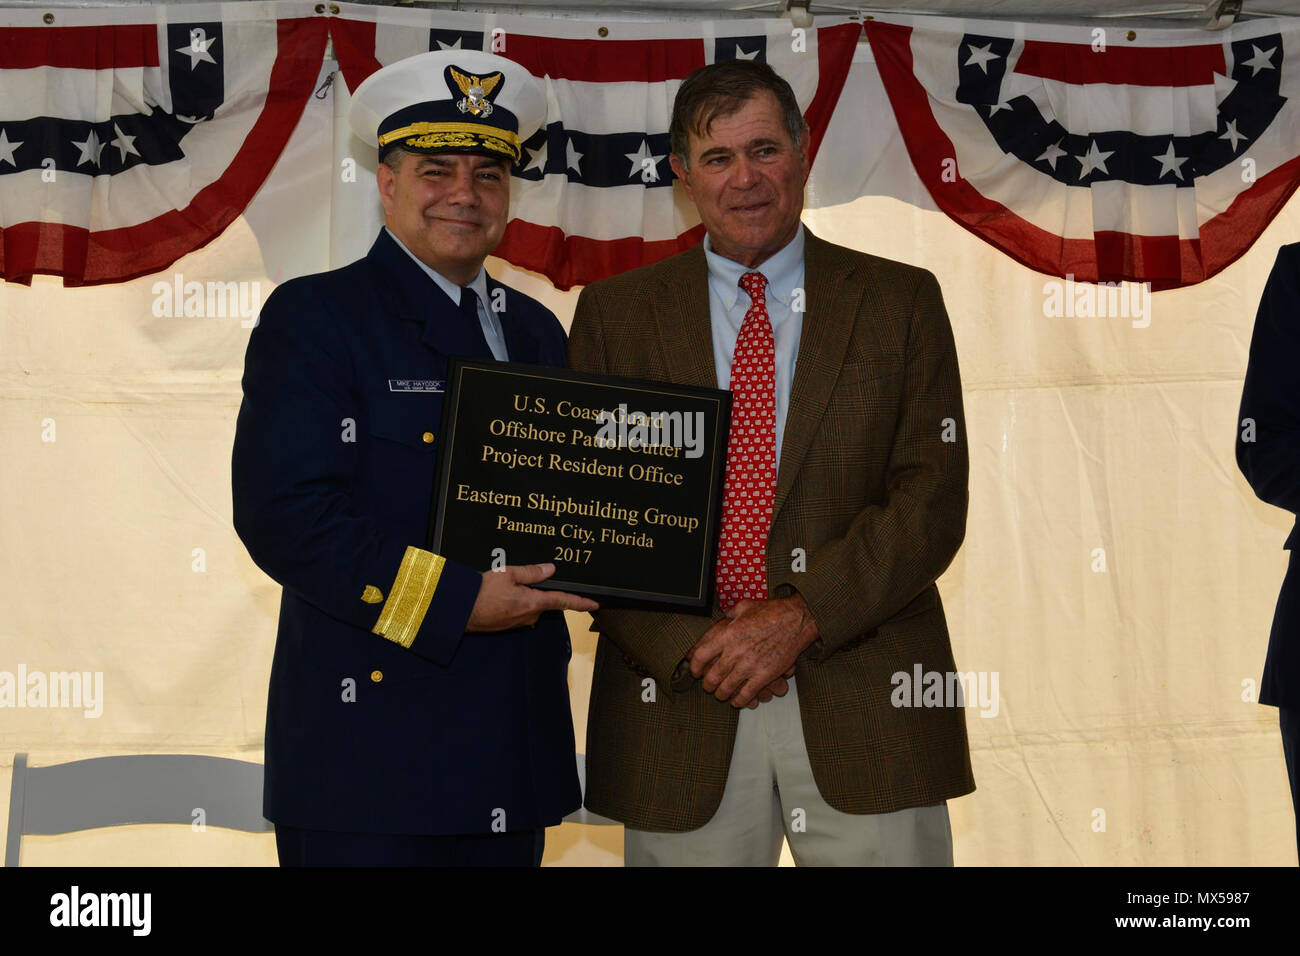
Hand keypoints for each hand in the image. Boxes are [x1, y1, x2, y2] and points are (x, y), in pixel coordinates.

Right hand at [466, 563, 597, 631]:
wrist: (460, 611)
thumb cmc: (482, 591)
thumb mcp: (508, 573)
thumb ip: (532, 572)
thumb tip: (551, 569)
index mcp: (533, 603)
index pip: (563, 601)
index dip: (581, 602)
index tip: (595, 604)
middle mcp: (529, 616)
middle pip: (545, 602)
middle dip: (538, 591)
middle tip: (522, 579)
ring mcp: (518, 623)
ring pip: (531, 606)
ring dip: (524, 596)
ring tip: (506, 584)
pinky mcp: (508, 625)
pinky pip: (519, 611)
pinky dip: (514, 602)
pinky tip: (501, 594)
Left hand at [689, 595, 817, 707]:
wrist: (796, 620)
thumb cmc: (771, 612)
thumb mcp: (744, 607)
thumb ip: (728, 616)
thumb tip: (718, 622)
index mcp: (728, 634)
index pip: (700, 656)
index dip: (694, 667)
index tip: (695, 671)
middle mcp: (736, 651)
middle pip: (712, 676)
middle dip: (707, 685)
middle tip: (708, 687)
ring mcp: (750, 665)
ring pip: (727, 688)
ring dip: (721, 694)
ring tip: (721, 694)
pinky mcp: (764, 675)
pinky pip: (746, 694)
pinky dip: (739, 700)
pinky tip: (737, 700)